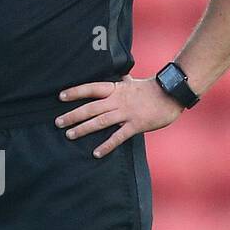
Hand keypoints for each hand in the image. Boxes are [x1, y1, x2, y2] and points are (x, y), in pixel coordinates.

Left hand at [56, 75, 184, 156]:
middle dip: (73, 115)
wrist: (172, 94)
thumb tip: (120, 76)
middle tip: (57, 122)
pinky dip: (107, 145)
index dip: (75, 92)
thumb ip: (124, 81)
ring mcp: (126, 113)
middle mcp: (118, 100)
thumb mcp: (134, 82)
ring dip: (84, 128)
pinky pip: (118, 136)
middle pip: (91, 107)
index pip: (91, 88)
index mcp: (116, 89)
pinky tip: (96, 153)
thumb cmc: (152, 88)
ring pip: (100, 121)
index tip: (60, 96)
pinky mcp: (136, 125)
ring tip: (70, 135)